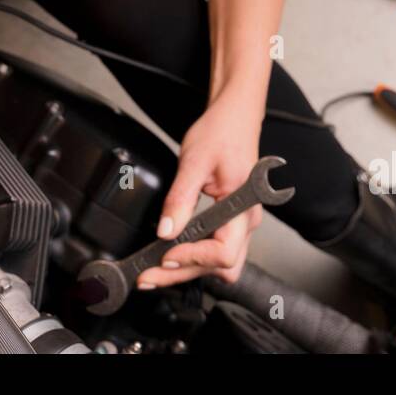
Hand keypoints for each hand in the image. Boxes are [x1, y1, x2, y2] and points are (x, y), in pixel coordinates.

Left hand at [137, 95, 261, 288]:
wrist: (235, 118)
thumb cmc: (222, 132)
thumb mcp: (193, 162)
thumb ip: (180, 199)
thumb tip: (166, 231)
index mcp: (242, 206)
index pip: (223, 252)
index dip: (192, 258)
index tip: (164, 255)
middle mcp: (248, 221)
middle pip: (221, 267)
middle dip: (183, 273)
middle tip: (148, 276)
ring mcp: (243, 224)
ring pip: (220, 264)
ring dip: (189, 270)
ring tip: (156, 269)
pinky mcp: (234, 223)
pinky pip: (218, 251)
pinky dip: (195, 258)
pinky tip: (172, 255)